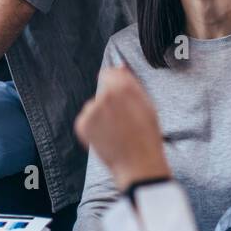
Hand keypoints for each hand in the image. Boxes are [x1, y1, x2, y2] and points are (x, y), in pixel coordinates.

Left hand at [74, 66, 169, 189]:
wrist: (138, 163)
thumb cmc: (147, 135)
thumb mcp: (147, 104)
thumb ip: (131, 83)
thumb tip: (119, 67)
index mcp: (123, 87)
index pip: (109, 73)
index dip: (115, 84)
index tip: (120, 97)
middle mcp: (105, 95)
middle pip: (102, 92)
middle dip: (109, 102)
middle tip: (123, 120)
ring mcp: (92, 110)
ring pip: (93, 106)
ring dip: (101, 115)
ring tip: (116, 131)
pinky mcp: (82, 124)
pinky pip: (86, 120)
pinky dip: (93, 127)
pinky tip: (106, 137)